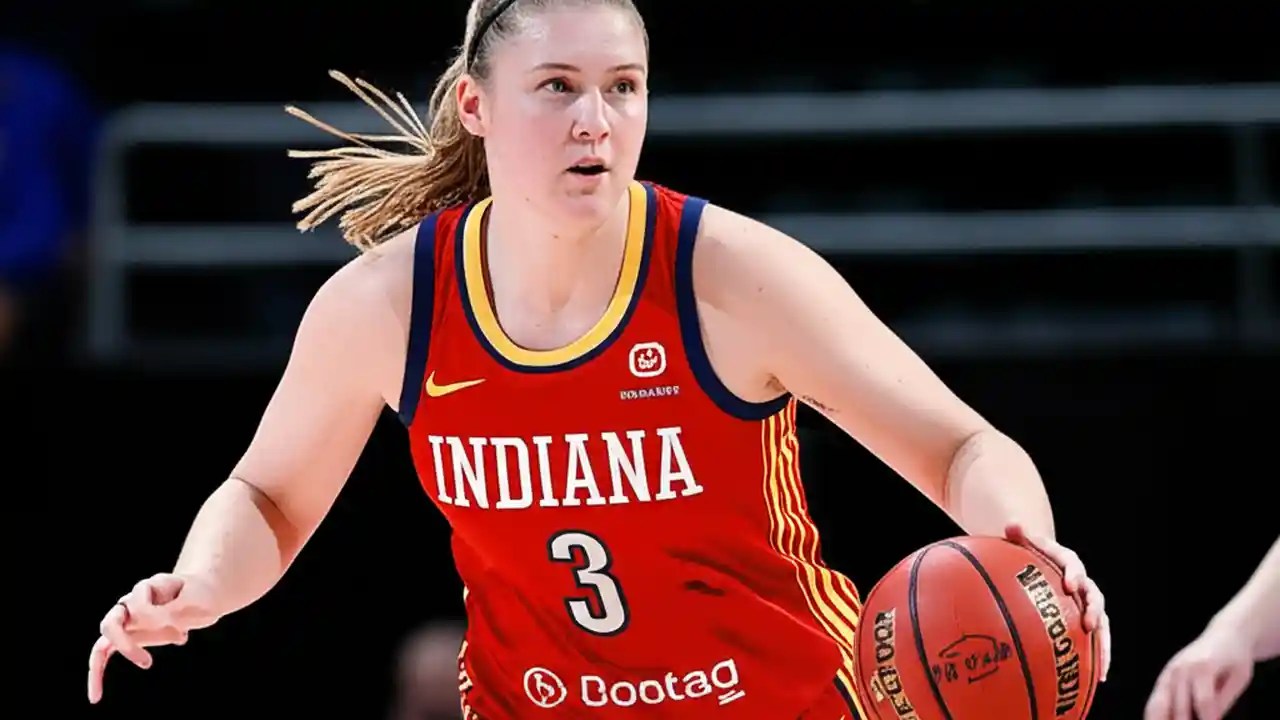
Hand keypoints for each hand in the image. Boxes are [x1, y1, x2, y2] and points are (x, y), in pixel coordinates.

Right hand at [88, 573, 220, 703]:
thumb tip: (165, 627)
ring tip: (99, 695)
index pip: (138, 603)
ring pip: (103, 642)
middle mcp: (131, 603)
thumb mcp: (196, 599)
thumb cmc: (198, 595)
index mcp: (149, 587)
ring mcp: (127, 620)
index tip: (181, 632)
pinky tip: (96, 696)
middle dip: (126, 645)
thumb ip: (176, 611)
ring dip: (100, 668)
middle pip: (111, 623)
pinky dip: (98, 674)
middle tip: (147, 663)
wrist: (200, 595)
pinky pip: (104, 654)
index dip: (155, 618)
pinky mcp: (127, 636)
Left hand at [1005, 523, 1111, 680]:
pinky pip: (1096, 639)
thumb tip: (1011, 524)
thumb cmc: (1028, 553)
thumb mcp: (1022, 542)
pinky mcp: (1086, 620)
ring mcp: (1086, 603)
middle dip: (1093, 609)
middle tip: (1089, 623)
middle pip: (1093, 595)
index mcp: (1066, 561)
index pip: (1073, 564)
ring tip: (1103, 663)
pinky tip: (1101, 679)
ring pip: (1101, 621)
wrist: (1040, 562)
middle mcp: (1082, 583)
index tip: (1070, 584)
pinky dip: (1100, 657)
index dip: (1074, 573)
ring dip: (1103, 641)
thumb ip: (1017, 535)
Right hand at [1144, 623, 1253, 719]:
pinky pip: (1154, 701)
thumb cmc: (1235, 658)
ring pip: (1158, 705)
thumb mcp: (1239, 679)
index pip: (1203, 702)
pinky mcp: (1164, 677)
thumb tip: (1211, 719)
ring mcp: (1169, 673)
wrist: (1224, 635)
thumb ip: (1223, 700)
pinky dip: (1154, 716)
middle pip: (1179, 708)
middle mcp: (1181, 669)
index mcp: (1203, 667)